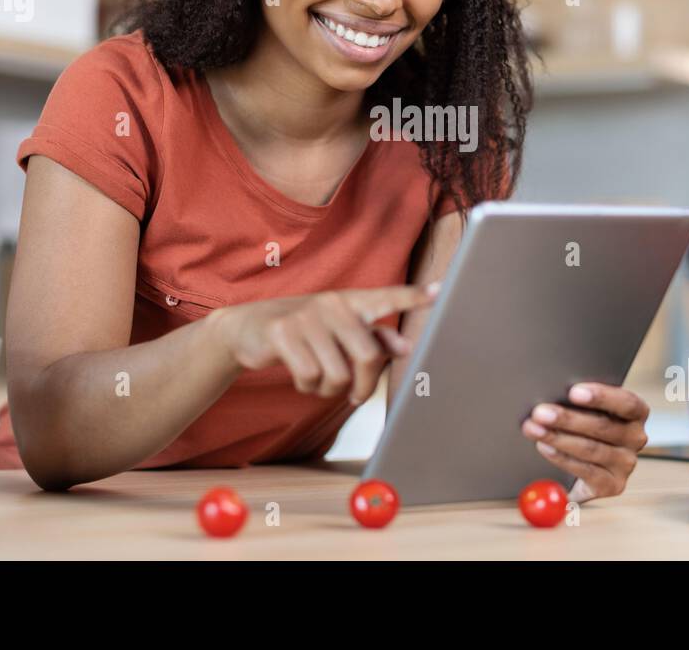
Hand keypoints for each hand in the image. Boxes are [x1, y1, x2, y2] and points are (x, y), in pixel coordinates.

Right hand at [205, 283, 438, 404]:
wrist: (248, 327)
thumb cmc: (304, 331)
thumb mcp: (338, 330)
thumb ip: (372, 337)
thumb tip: (405, 346)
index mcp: (351, 301)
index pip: (387, 297)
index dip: (413, 296)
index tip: (440, 291)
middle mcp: (332, 304)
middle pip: (368, 355)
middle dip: (364, 385)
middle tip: (357, 397)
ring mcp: (306, 316)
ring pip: (338, 373)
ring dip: (330, 389)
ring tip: (320, 381)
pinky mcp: (282, 333)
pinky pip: (309, 377)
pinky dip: (308, 388)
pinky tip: (301, 378)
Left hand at [521, 382, 649, 502]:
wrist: (583, 464)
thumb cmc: (582, 426)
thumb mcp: (586, 408)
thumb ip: (578, 401)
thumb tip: (552, 392)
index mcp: (635, 413)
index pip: (626, 403)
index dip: (601, 396)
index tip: (573, 392)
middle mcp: (635, 438)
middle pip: (603, 426)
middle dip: (567, 419)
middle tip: (540, 412)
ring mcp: (625, 464)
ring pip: (591, 449)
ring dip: (558, 438)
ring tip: (535, 429)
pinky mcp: (613, 485)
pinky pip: (586, 471)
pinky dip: (562, 459)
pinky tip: (546, 448)